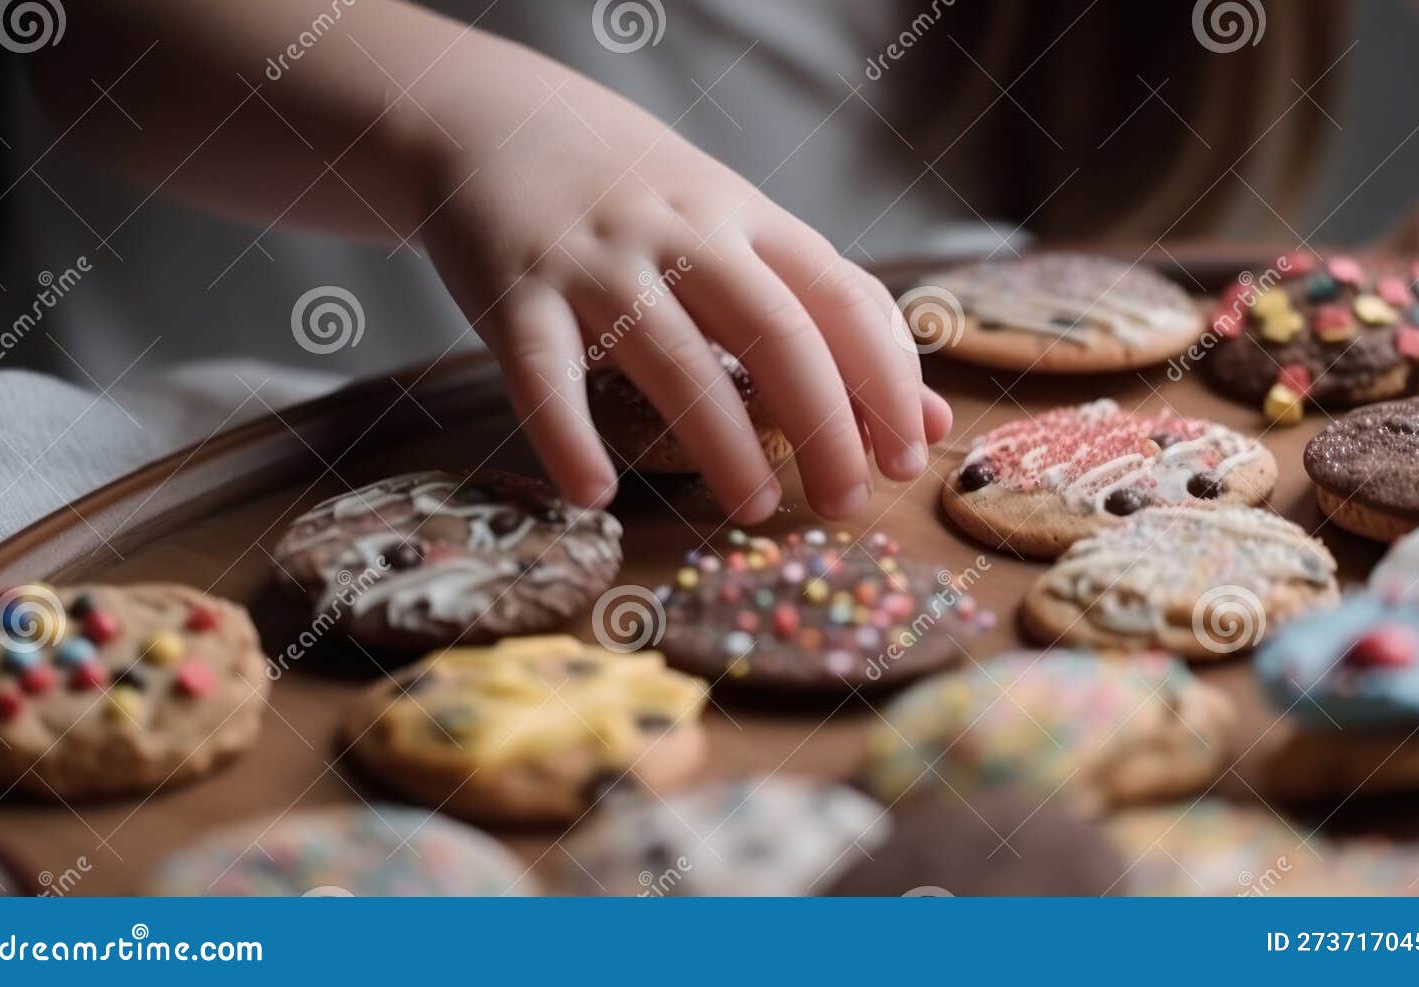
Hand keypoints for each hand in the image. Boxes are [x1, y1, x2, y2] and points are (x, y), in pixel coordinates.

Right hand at [412, 60, 950, 522]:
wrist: (492, 119)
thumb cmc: (633, 196)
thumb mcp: (734, 227)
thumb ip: (823, 312)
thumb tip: (925, 420)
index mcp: (746, 217)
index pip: (842, 298)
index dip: (887, 381)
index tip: (906, 456)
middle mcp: (681, 234)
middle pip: (776, 332)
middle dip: (825, 426)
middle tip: (845, 503)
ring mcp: (597, 262)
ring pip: (675, 360)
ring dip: (723, 446)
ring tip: (754, 510)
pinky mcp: (515, 292)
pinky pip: (544, 375)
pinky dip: (568, 438)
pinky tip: (594, 494)